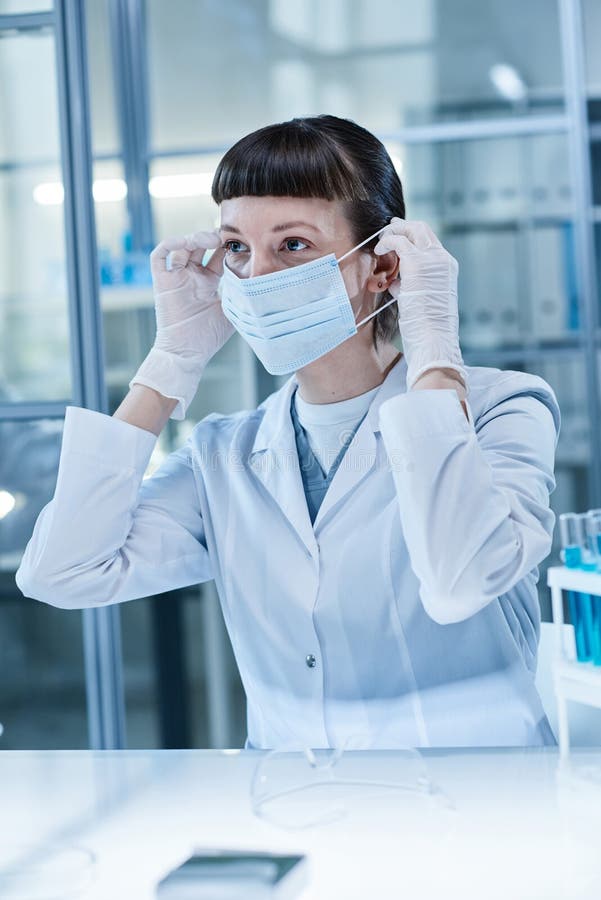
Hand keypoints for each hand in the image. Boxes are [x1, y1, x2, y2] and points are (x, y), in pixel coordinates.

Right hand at [130, 231, 234, 419]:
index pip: (217, 256)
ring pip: (182, 246)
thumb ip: (244, 294)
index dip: (228, 245)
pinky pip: (160, 255)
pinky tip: (187, 242)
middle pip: (201, 246)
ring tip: (212, 239)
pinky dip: (171, 244)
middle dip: (213, 237)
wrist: (187, 354)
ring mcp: (176, 278)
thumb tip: (267, 282)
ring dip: (196, 238)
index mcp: (209, 283)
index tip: (242, 240)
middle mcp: (192, 277)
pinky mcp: (162, 282)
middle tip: (227, 235)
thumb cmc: (209, 338)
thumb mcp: (233, 311)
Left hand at [374, 219, 466, 396]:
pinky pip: (399, 241)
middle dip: (403, 226)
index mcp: (447, 267)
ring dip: (394, 232)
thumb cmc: (427, 328)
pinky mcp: (417, 264)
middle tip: (389, 227)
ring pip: (412, 230)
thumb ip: (411, 287)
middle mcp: (442, 259)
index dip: (413, 235)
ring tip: (381, 240)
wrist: (434, 338)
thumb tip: (396, 282)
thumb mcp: (422, 301)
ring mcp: (432, 259)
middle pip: (422, 230)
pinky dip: (387, 241)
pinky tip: (379, 249)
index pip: (429, 242)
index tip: (398, 234)